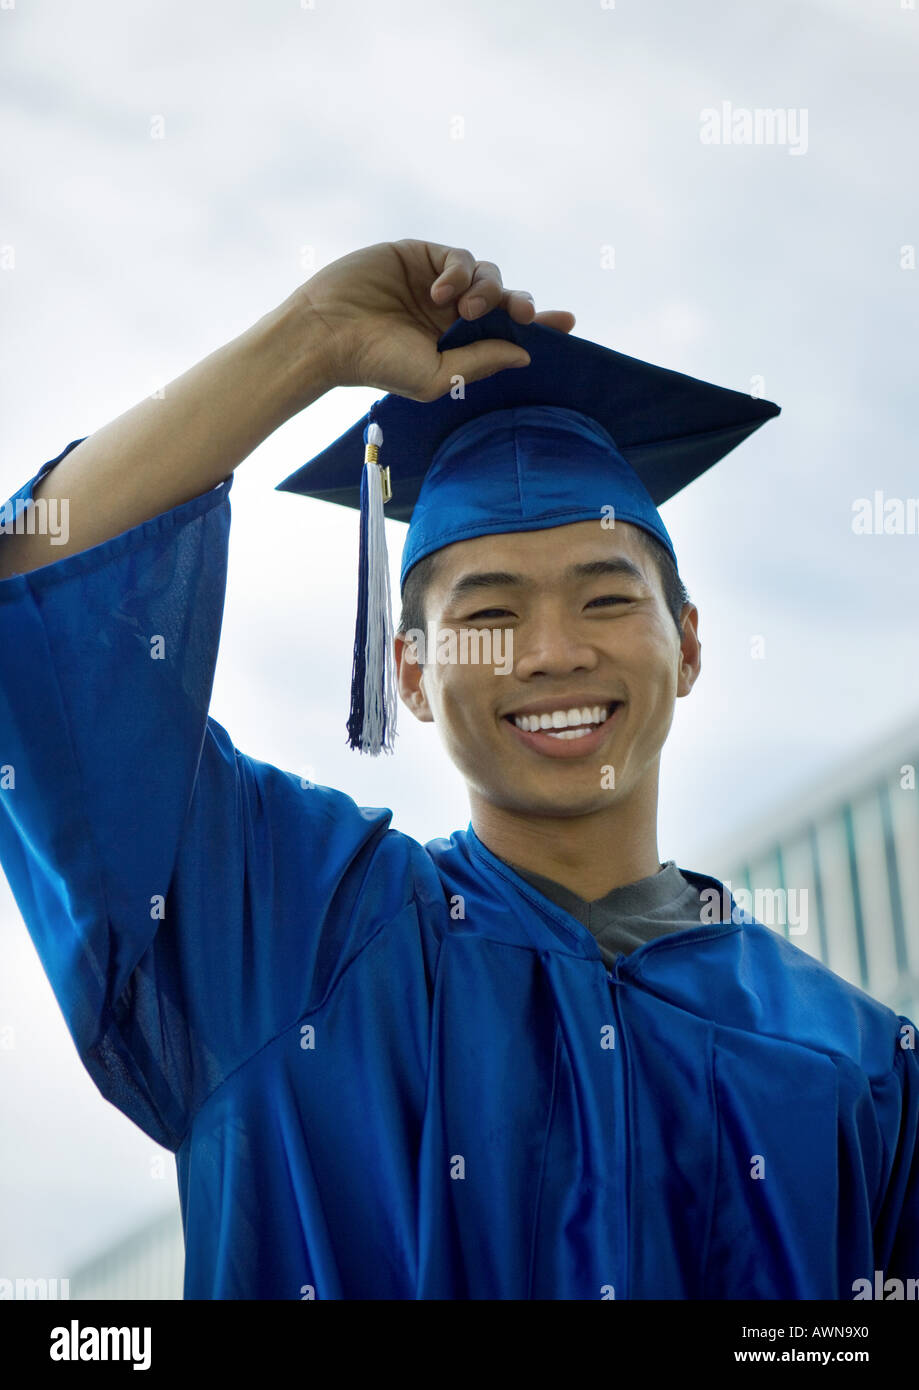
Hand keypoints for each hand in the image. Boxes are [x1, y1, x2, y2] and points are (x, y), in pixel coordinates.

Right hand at [297, 239, 575, 402]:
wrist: (329, 334)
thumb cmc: (378, 364)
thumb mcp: (438, 376)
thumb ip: (481, 362)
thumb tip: (525, 354)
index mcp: (459, 342)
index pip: (508, 331)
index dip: (540, 325)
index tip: (568, 324)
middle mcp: (452, 311)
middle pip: (505, 298)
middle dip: (520, 305)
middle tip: (524, 315)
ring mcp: (437, 280)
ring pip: (486, 273)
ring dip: (487, 290)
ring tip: (466, 309)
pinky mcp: (420, 254)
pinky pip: (458, 256)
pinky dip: (459, 271)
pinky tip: (441, 291)